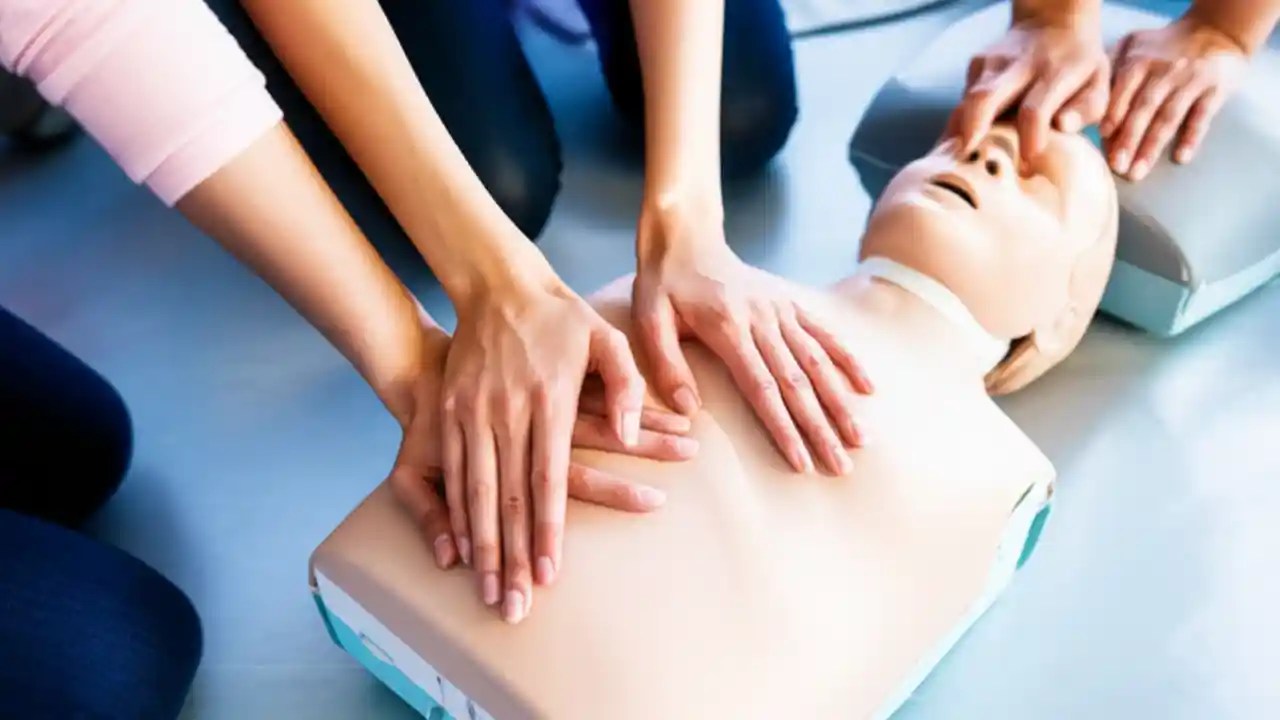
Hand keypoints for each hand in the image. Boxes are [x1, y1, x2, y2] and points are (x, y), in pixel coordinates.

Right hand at [440, 281, 646, 622]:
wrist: (498, 286)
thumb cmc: (562, 317)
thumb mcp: (607, 337)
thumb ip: (624, 384)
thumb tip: (623, 434)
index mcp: (548, 397)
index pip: (550, 477)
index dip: (549, 528)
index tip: (551, 571)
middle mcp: (507, 410)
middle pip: (509, 497)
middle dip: (513, 556)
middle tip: (517, 604)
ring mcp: (473, 411)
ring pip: (476, 493)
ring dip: (482, 547)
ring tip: (490, 589)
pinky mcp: (452, 411)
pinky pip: (454, 474)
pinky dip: (455, 515)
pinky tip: (461, 551)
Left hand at [633, 208, 872, 476]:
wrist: (686, 236)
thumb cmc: (663, 284)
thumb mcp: (649, 320)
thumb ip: (668, 365)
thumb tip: (689, 410)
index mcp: (729, 329)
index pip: (763, 389)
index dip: (784, 427)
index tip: (802, 462)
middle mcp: (763, 320)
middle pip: (798, 384)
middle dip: (822, 428)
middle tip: (842, 466)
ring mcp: (781, 310)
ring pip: (818, 363)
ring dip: (841, 402)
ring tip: (861, 438)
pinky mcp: (790, 303)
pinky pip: (824, 333)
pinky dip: (847, 360)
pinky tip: (867, 387)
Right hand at [946, 19, 1107, 163]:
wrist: (1053, 22)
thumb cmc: (1079, 67)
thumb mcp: (1098, 84)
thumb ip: (1086, 108)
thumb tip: (1062, 126)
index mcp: (1056, 72)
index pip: (1034, 110)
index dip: (1028, 137)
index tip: (1026, 162)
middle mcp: (1019, 64)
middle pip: (985, 98)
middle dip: (971, 129)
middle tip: (964, 156)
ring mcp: (992, 62)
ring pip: (968, 100)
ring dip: (960, 131)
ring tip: (958, 157)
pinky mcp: (976, 64)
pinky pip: (964, 99)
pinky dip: (962, 122)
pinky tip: (967, 141)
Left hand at [1101, 17, 1248, 180]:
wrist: (1214, 32)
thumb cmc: (1161, 47)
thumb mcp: (1132, 46)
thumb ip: (1108, 71)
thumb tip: (1083, 109)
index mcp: (1139, 61)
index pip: (1123, 90)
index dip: (1114, 114)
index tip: (1102, 137)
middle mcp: (1164, 71)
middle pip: (1144, 108)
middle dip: (1129, 139)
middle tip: (1117, 167)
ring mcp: (1191, 81)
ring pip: (1169, 116)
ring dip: (1152, 146)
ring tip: (1138, 172)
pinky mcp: (1214, 90)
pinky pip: (1202, 116)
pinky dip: (1192, 136)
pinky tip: (1181, 158)